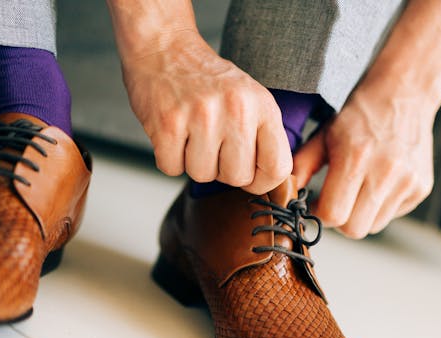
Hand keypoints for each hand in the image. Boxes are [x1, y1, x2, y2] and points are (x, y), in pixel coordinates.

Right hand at [120, 33, 290, 193]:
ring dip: (193, 162)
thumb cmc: (207, 81)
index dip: (261, 182)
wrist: (163, 48)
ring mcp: (201, 116)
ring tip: (191, 133)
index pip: (277, 168)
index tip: (249, 174)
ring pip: (202, 175)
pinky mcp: (169, 123)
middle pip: (236, 178)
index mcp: (262, 106)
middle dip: (221, 170)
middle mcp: (236, 109)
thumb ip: (264, 138)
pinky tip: (174, 133)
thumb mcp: (250, 99)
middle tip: (212, 143)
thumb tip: (273, 184)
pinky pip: (172, 168)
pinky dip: (169, 158)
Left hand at [292, 89, 435, 236]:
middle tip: (336, 201)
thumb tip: (286, 195)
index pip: (333, 215)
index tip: (317, 203)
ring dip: (361, 215)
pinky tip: (379, 183)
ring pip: (374, 226)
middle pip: (355, 230)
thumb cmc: (359, 115)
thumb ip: (302, 166)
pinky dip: (381, 207)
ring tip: (359, 189)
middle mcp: (386, 172)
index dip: (320, 213)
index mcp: (356, 158)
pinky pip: (393, 215)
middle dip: (340, 221)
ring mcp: (408, 182)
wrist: (404, 94)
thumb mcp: (323, 134)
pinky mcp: (422, 188)